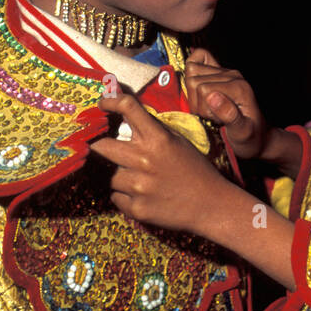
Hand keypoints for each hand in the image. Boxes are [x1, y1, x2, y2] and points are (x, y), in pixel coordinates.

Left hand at [90, 92, 230, 234]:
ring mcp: (139, 186)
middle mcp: (144, 160)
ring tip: (140, 179)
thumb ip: (153, 129)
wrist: (212, 205)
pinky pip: (116, 197)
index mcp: (158, 139)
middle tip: (104, 148)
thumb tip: (125, 116)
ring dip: (120, 176)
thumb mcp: (178, 141)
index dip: (110, 102)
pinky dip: (125, 196)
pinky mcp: (137, 209)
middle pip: (101, 146)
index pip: (127, 108)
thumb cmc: (196, 170)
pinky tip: (143, 195)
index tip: (102, 105)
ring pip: (110, 176)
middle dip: (99, 145)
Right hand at [183, 48, 268, 159]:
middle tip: (212, 116)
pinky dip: (193, 70)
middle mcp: (232, 75)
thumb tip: (212, 96)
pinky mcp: (219, 72)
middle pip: (194, 80)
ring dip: (194, 94)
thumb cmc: (251, 137)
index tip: (215, 121)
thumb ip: (229, 115)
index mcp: (239, 88)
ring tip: (208, 107)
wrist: (258, 136)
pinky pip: (198, 56)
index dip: (203, 109)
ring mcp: (226, 72)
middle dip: (197, 103)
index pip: (202, 89)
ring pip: (192, 72)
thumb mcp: (242, 133)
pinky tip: (200, 89)